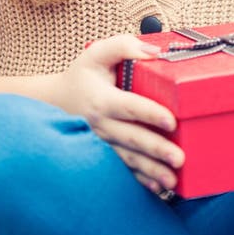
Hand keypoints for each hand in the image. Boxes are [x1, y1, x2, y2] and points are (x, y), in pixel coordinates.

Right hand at [60, 35, 184, 194]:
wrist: (54, 101)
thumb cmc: (82, 76)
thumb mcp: (97, 52)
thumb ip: (125, 46)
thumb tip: (155, 52)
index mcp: (101, 100)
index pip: (129, 107)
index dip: (150, 113)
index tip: (171, 121)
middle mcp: (101, 125)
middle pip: (132, 138)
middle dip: (156, 149)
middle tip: (179, 158)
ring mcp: (101, 144)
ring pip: (129, 160)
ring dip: (151, 171)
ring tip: (172, 180)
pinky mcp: (104, 155)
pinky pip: (123, 171)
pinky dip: (140, 181)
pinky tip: (157, 188)